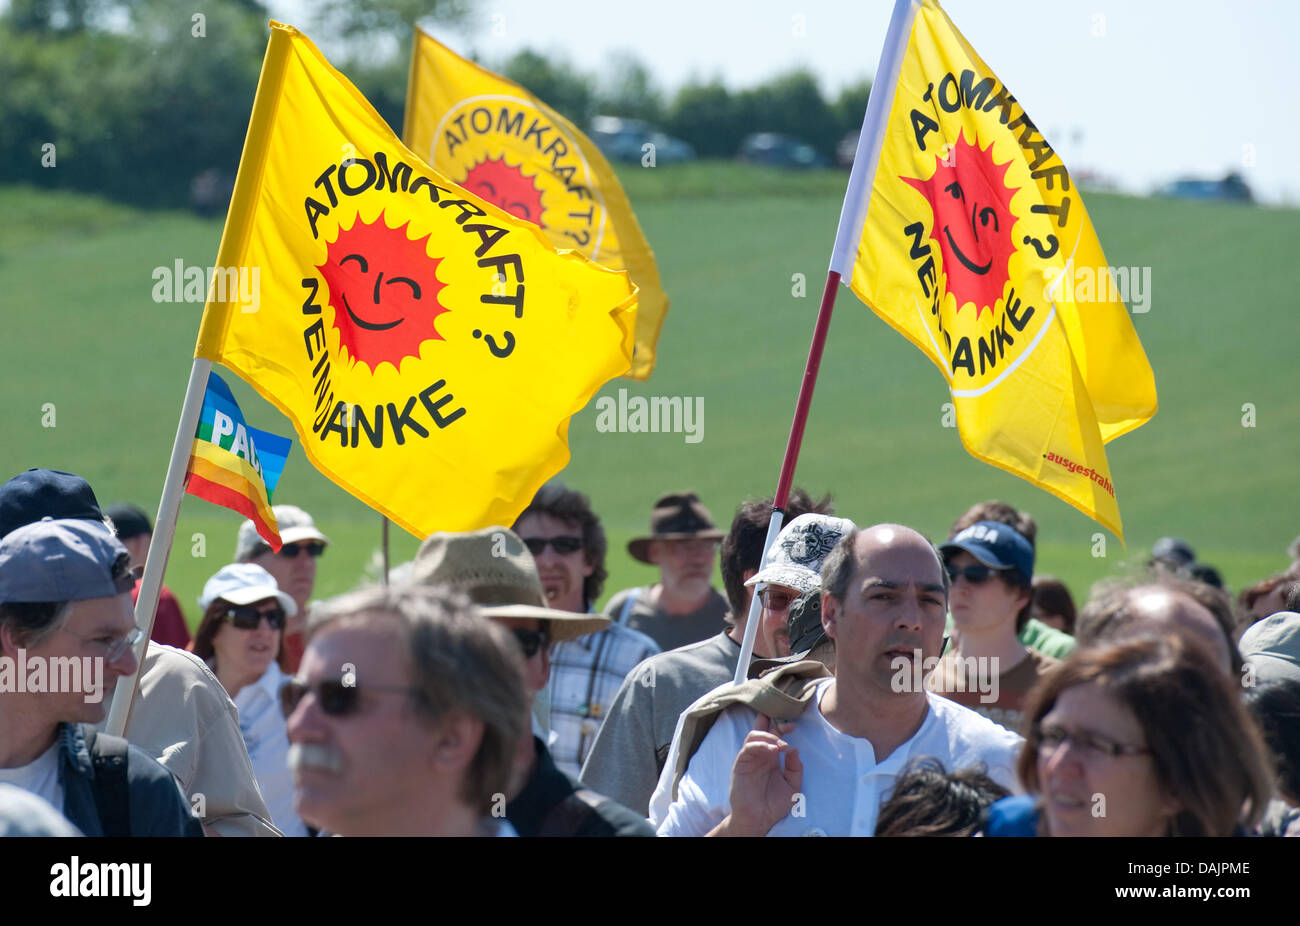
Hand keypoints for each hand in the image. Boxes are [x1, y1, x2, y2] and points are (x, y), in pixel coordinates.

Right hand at [724, 714, 801, 836]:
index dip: (783, 727)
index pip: (775, 735)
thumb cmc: (774, 805)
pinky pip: (748, 748)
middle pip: (762, 729)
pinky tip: (772, 750)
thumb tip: (793, 748)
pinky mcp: (741, 765)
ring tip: (780, 745)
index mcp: (772, 758)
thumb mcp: (793, 786)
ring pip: (754, 735)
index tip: (794, 727)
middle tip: (787, 726)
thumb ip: (795, 768)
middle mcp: (760, 756)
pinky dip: (760, 745)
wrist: (760, 820)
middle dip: (774, 722)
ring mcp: (750, 759)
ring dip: (769, 735)